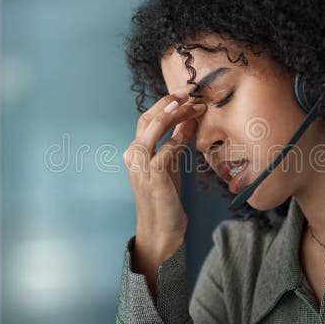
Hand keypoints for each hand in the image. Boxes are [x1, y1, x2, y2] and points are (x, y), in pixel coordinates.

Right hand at [123, 91, 205, 259]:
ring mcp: (140, 167)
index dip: (166, 105)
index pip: (148, 119)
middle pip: (148, 119)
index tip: (186, 96)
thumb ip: (177, 141)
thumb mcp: (172, 163)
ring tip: (191, 106)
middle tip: (188, 94)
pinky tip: (188, 135)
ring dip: (174, 116)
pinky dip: (177, 140)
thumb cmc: (165, 196)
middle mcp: (133, 156)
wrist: (161, 229)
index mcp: (136, 151)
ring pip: (152, 130)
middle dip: (168, 103)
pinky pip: (164, 151)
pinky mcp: (152, 178)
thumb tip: (190, 118)